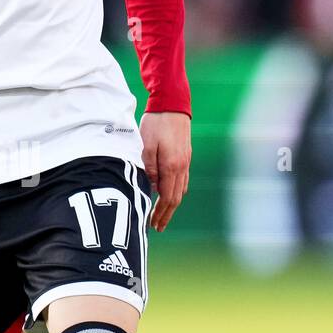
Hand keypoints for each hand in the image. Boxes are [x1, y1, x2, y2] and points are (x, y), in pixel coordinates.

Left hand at [139, 111, 190, 231]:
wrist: (172, 105)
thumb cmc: (156, 124)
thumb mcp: (146, 146)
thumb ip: (149, 168)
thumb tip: (153, 188)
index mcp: (172, 166)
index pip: (168, 197)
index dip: (161, 213)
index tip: (153, 224)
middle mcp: (182, 167)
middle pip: (176, 198)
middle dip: (166, 214)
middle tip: (157, 227)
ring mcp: (185, 162)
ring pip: (180, 190)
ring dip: (171, 205)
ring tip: (162, 215)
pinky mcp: (185, 157)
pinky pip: (182, 181)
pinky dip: (175, 192)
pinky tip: (168, 196)